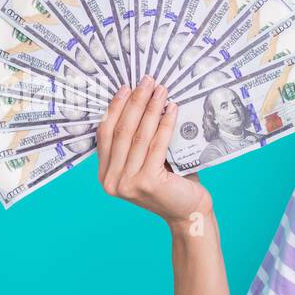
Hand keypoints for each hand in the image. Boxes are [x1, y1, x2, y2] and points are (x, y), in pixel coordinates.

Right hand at [96, 75, 211, 227]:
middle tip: (147, 81)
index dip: (116, 108)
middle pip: (122, 131)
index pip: (106, 134)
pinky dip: (165, 124)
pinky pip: (156, 145)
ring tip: (161, 90)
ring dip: (151, 108)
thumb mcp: (147, 162)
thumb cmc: (171, 185)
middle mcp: (111, 181)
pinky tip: (171, 109)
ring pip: (139, 136)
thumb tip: (141, 101)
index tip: (127, 87)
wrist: (188, 213)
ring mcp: (127, 183)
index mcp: (106, 175)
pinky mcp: (147, 182)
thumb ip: (138, 141)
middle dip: (135, 102)